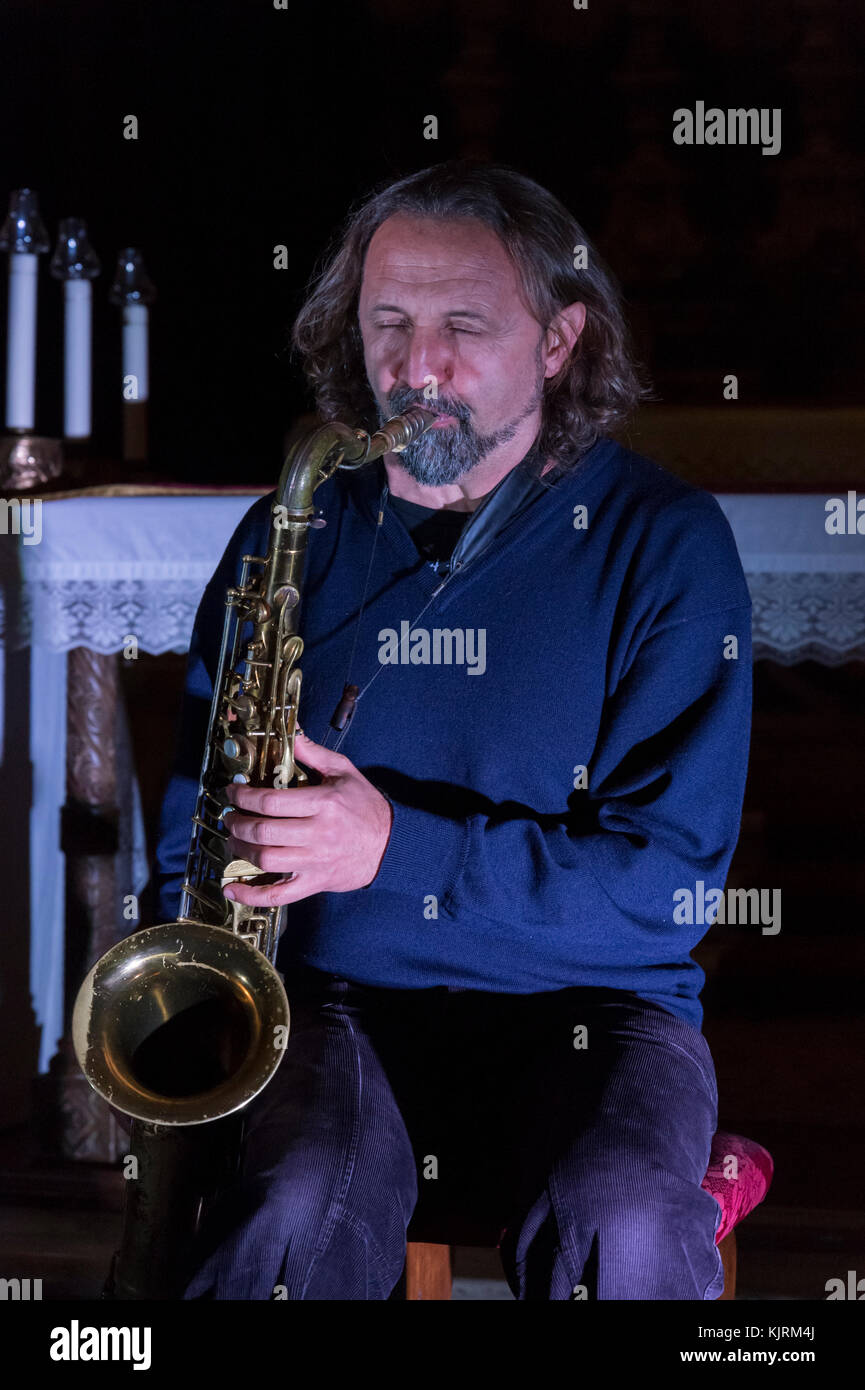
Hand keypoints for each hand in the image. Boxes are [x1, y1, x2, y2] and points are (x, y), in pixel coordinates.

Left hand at [221, 731, 393, 905]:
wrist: (392, 843)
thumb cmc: (366, 806)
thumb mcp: (343, 771)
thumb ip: (312, 753)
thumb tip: (290, 734)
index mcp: (323, 803)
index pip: (270, 801)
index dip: (243, 797)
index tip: (233, 793)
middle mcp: (318, 834)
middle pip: (263, 831)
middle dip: (236, 823)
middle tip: (230, 817)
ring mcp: (316, 861)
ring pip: (266, 860)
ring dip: (240, 850)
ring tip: (234, 840)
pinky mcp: (315, 883)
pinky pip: (279, 895)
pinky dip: (252, 895)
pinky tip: (232, 888)